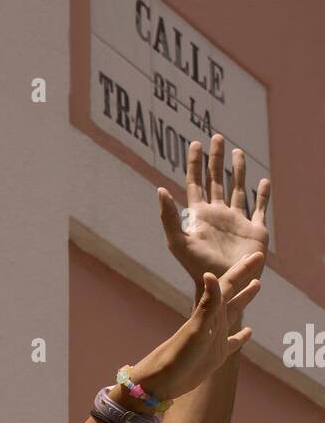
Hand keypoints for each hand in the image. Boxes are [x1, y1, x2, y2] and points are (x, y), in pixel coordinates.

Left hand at [128, 251, 263, 402]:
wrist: (161, 382)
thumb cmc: (176, 356)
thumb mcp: (195, 329)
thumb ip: (207, 304)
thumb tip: (210, 274)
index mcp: (209, 313)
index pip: (228, 284)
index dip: (243, 269)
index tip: (259, 254)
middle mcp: (212, 322)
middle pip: (233, 293)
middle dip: (245, 277)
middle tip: (258, 260)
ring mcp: (215, 338)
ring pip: (234, 314)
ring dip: (244, 300)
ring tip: (256, 286)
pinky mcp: (216, 355)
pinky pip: (233, 342)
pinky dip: (241, 336)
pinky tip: (249, 332)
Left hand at [158, 135, 268, 302]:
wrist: (222, 284)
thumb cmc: (197, 267)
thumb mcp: (178, 241)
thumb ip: (169, 216)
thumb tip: (160, 189)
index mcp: (199, 215)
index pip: (195, 183)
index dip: (195, 163)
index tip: (195, 143)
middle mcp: (218, 215)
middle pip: (216, 180)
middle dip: (216, 159)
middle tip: (217, 138)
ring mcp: (236, 221)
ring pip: (237, 189)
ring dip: (238, 170)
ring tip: (238, 151)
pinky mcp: (254, 230)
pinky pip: (259, 208)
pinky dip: (262, 194)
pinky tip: (263, 181)